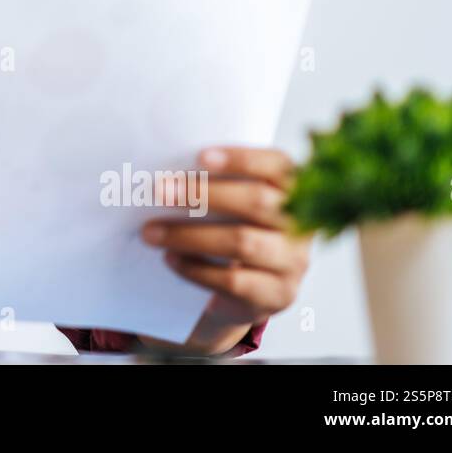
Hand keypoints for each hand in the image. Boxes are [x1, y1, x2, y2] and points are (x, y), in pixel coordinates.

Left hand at [137, 146, 309, 354]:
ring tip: (151, 232)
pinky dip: (195, 268)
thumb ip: (216, 186)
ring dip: (189, 235)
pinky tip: (169, 258)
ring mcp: (293, 262)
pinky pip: (233, 281)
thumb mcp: (235, 207)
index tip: (200, 156)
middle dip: (203, 194)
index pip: (277, 165)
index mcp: (295, 190)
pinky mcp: (277, 296)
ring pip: (242, 242)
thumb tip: (166, 176)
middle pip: (257, 201)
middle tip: (159, 191)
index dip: (241, 159)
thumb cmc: (235, 231)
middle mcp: (300, 225)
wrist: (249, 292)